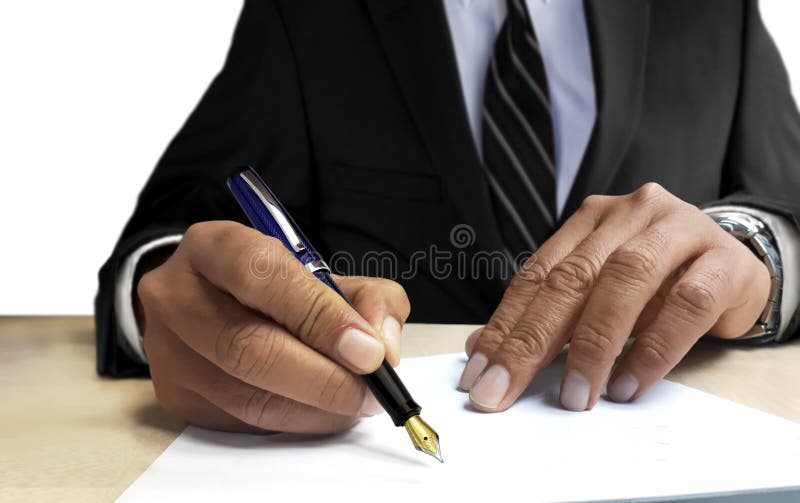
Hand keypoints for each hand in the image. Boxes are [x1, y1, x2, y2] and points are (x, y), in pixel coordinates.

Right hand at [137, 221, 409, 433]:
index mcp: (213, 246)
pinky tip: (324, 412)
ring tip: (356, 403)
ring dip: (316, 409)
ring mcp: (169, 352)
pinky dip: (297, 423)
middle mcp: (177, 295)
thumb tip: (381, 345)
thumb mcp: (322, 272)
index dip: (319, 315)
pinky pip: (244, 423)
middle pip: (248, 347)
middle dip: (324, 377)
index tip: (367, 349)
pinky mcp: (177, 397)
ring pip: (248, 396)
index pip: (261, 274)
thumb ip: (365, 296)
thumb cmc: (270, 287)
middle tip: (370, 390)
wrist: (204, 302)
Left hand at [460, 183, 769, 411]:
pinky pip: (685, 305)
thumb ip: (548, 312)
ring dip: (593, 346)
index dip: (504, 325)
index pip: (537, 274)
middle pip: (571, 279)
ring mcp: (680, 230)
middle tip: (503, 389)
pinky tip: (628, 384)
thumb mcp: (599, 290)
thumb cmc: (659, 281)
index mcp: (590, 220)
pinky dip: (652, 350)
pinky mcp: (724, 261)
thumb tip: (484, 348)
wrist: (737, 266)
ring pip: (624, 281)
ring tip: (575, 395)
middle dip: (531, 341)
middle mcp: (630, 214)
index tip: (479, 372)